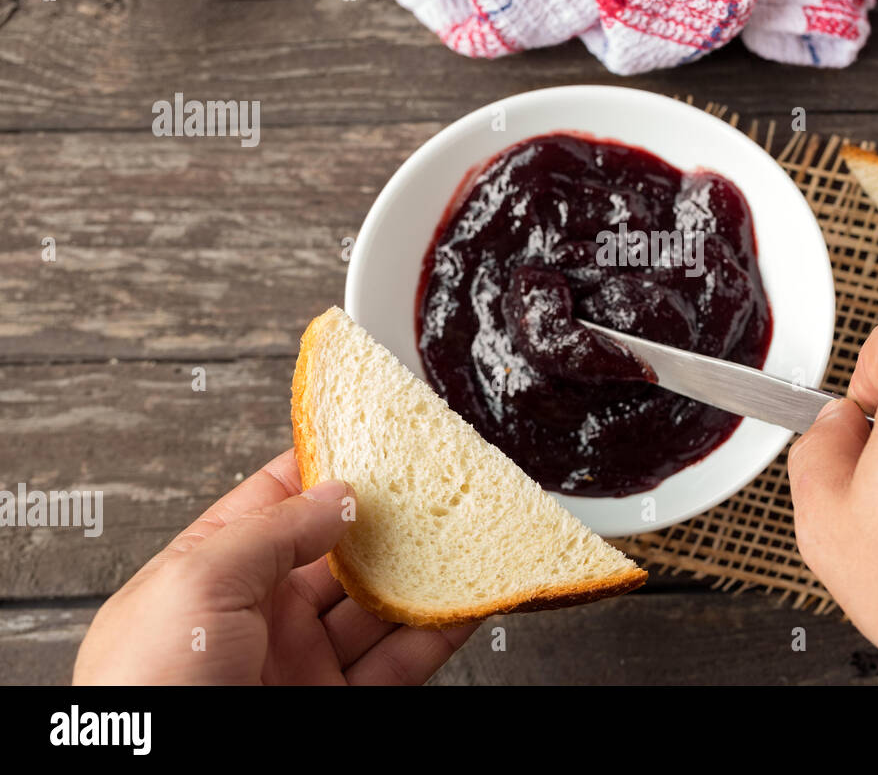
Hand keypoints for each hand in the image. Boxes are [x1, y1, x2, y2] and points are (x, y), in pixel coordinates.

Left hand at [73, 450, 474, 683]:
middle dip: (391, 519)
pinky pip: (401, 661)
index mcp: (213, 572)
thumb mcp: (197, 584)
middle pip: (341, 550)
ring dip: (425, 574)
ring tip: (467, 538)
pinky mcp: (337, 707)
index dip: (327, 463)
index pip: (277, 499)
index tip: (376, 434)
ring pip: (378, 606)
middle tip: (438, 488)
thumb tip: (337, 494)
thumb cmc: (144, 691)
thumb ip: (273, 530)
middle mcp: (260, 615)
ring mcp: (301, 662)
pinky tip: (469, 602)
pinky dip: (440, 632)